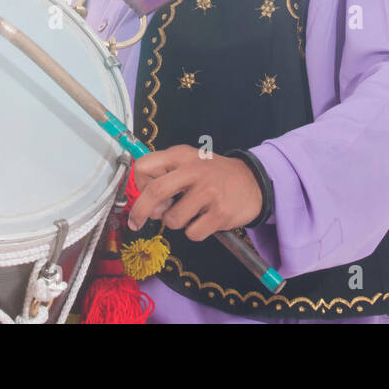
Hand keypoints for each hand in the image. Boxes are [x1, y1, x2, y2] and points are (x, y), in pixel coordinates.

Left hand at [126, 145, 262, 241]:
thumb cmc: (214, 175)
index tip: (144, 196)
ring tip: (191, 212)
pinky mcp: (220, 213)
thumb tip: (147, 208)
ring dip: (176, 222)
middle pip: (155, 192)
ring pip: (172, 219)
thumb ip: (165, 177)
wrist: (253, 181)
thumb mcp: (189, 163)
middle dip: (140, 212)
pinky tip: (205, 219)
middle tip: (135, 223)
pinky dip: (195, 231)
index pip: (144, 167)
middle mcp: (194, 171)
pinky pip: (192, 233)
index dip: (139, 186)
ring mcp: (208, 192)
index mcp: (181, 155)